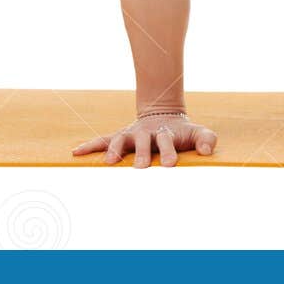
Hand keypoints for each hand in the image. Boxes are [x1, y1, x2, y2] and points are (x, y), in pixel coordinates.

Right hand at [71, 112, 216, 167]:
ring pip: (120, 140)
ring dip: (114, 150)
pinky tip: (76, 152)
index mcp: (165, 134)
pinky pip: (102, 140)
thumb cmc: (182, 132)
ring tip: (110, 162)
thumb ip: (207, 139)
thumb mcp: (198, 132)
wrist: (164, 116)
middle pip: (143, 142)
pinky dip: (89, 145)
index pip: (167, 142)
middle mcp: (146, 133)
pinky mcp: (119, 137)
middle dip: (142, 153)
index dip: (169, 152)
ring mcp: (131, 134)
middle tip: (141, 167)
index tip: (171, 164)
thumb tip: (207, 151)